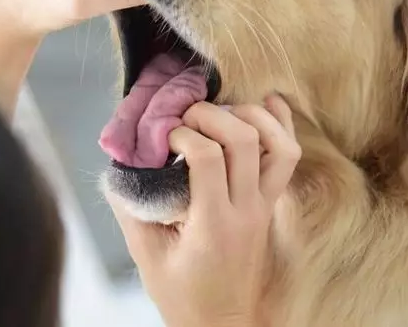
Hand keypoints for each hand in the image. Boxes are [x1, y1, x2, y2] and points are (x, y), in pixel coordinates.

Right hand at [107, 95, 300, 326]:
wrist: (221, 324)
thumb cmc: (181, 294)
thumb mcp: (146, 254)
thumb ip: (130, 207)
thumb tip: (119, 164)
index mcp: (212, 223)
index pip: (208, 157)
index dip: (183, 133)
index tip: (163, 137)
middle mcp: (246, 210)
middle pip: (245, 140)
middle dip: (212, 114)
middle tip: (186, 116)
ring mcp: (264, 207)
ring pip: (279, 145)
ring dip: (252, 115)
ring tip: (221, 110)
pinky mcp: (270, 205)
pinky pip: (288, 158)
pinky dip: (282, 125)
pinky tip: (268, 102)